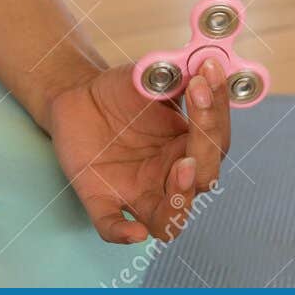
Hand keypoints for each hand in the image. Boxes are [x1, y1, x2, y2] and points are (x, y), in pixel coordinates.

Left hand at [44, 57, 230, 243]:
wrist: (78, 94)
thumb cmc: (123, 89)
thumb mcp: (154, 75)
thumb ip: (179, 73)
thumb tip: (203, 61)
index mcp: (189, 145)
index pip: (215, 140)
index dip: (215, 112)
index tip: (205, 77)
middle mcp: (169, 174)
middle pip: (202, 182)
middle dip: (204, 160)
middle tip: (196, 134)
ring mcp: (137, 191)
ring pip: (168, 220)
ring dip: (180, 202)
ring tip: (181, 170)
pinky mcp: (102, 199)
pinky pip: (113, 226)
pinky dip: (123, 233)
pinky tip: (133, 231)